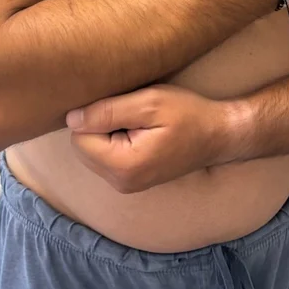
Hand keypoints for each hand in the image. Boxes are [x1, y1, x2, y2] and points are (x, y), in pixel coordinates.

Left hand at [65, 84, 232, 192]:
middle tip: (132, 114)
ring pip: (92, 152)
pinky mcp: (130, 181)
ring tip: (137, 123)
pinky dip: (114, 142)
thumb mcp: (149, 103)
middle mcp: (121, 183)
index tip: (124, 107)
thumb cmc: (188, 114)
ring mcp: (126, 185)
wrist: (217, 135)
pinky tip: (138, 132)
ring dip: (106, 134)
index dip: (95, 116)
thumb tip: (71, 119)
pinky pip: (105, 157)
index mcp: (123, 166)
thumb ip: (107, 111)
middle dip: (98, 127)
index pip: (79, 138)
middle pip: (82, 148)